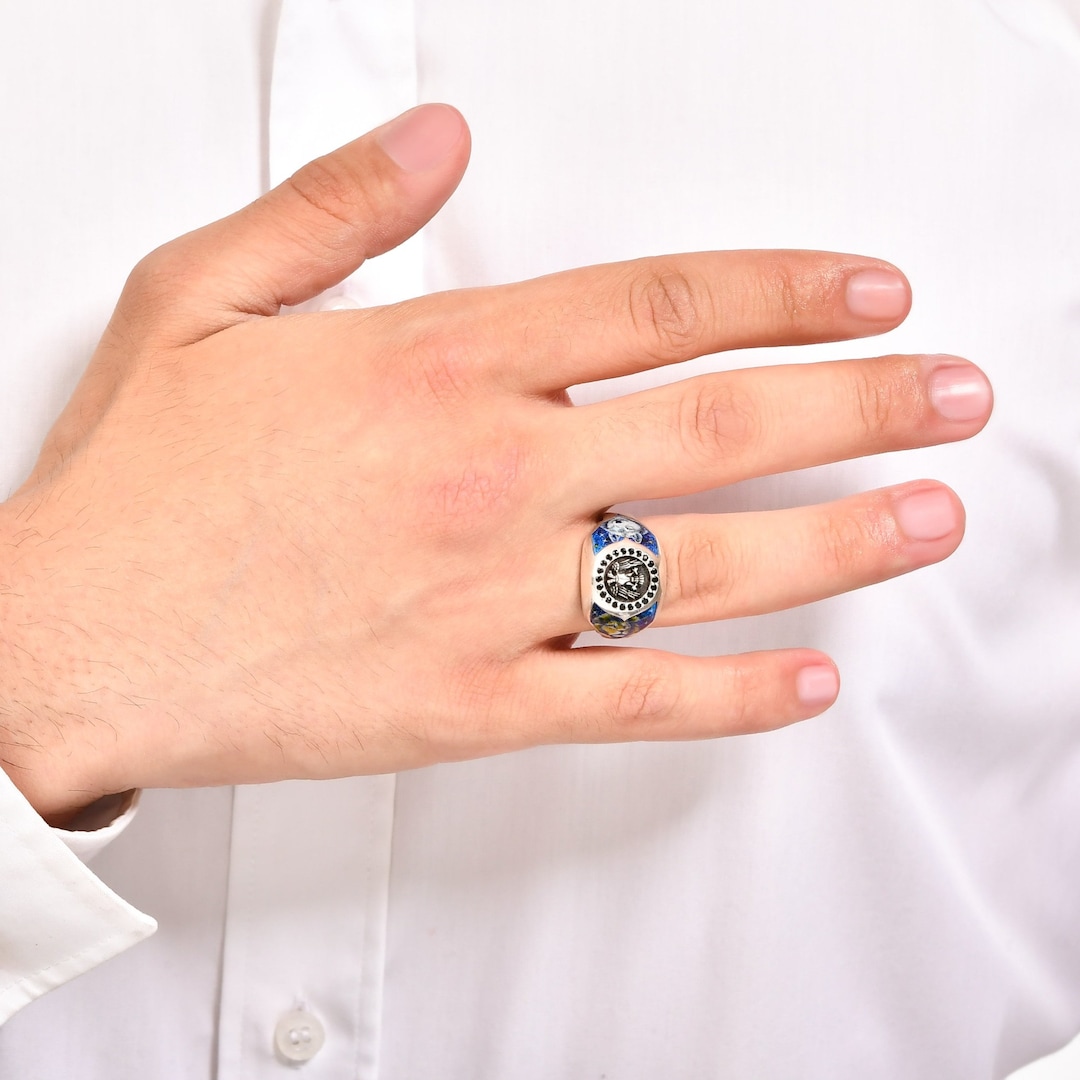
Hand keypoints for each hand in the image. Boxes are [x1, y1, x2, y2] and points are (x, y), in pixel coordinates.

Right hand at [0, 104, 991, 822]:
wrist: (70, 635)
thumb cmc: (137, 489)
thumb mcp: (203, 299)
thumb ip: (331, 210)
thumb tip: (428, 141)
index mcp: (436, 366)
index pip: (657, 305)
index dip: (782, 289)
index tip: (867, 293)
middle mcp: (488, 475)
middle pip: (722, 424)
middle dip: (862, 404)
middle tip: (951, 400)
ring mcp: (493, 596)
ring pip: (708, 562)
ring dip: (838, 538)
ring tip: (926, 520)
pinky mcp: (475, 703)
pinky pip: (636, 699)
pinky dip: (734, 693)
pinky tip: (805, 681)